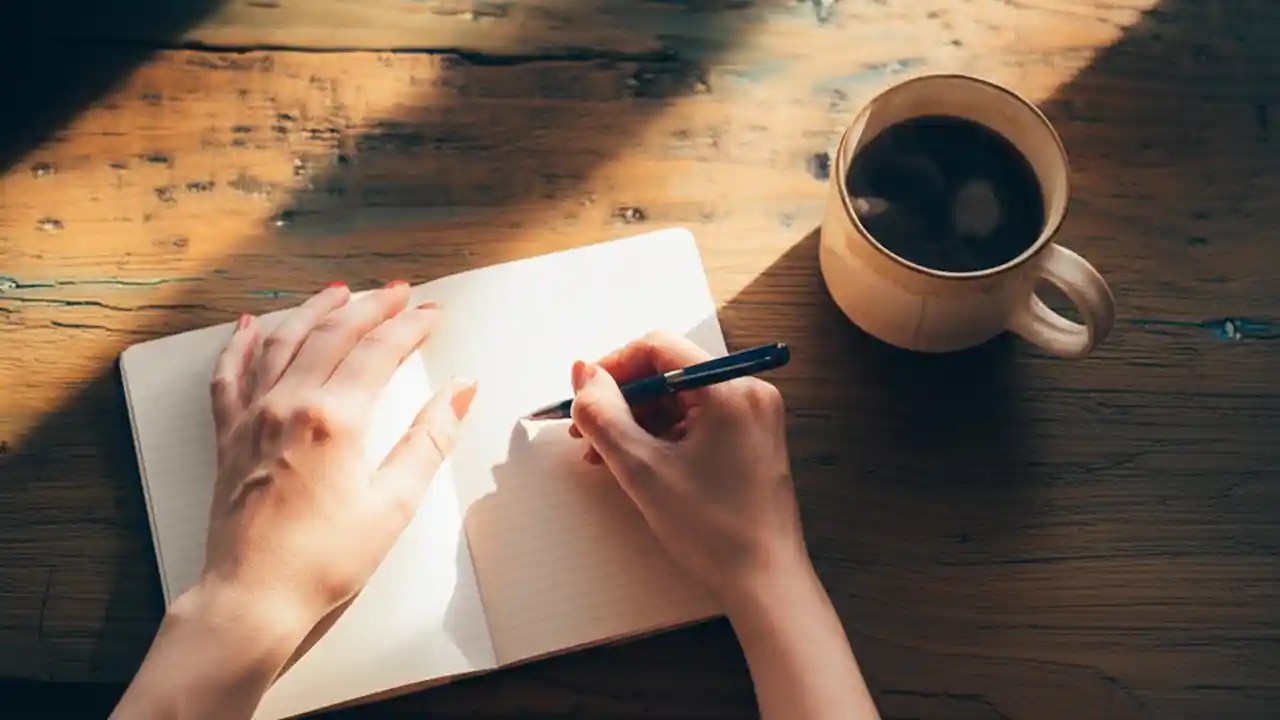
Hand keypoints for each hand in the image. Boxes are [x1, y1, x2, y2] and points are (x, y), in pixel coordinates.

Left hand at [201, 281, 475, 631]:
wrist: (252, 597)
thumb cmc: (324, 560)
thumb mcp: (394, 503)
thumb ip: (429, 439)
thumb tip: (460, 391)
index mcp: (334, 418)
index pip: (379, 350)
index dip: (410, 326)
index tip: (432, 312)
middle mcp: (289, 404)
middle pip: (333, 333)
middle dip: (370, 307)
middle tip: (397, 293)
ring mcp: (253, 417)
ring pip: (282, 340)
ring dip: (314, 310)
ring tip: (338, 292)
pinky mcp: (229, 436)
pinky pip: (229, 374)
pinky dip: (240, 344)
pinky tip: (248, 325)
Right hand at [567, 331, 806, 601]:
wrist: (764, 582)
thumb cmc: (713, 530)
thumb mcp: (642, 469)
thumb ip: (604, 415)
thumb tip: (583, 373)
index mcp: (729, 390)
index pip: (659, 348)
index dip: (613, 366)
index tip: (584, 396)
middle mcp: (748, 392)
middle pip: (669, 372)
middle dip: (623, 399)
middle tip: (586, 431)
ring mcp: (754, 416)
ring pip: (680, 399)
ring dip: (638, 421)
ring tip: (603, 455)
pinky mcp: (752, 439)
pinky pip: (698, 420)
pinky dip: (664, 435)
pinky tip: (635, 461)